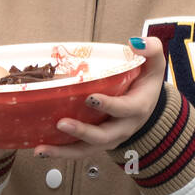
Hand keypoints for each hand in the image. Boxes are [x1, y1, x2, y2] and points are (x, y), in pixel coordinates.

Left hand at [31, 37, 166, 160]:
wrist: (148, 105)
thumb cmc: (146, 81)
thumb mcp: (154, 63)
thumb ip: (151, 49)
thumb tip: (135, 42)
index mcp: (137, 108)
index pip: (124, 109)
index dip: (109, 105)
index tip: (91, 98)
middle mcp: (123, 127)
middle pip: (103, 136)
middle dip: (82, 132)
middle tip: (61, 123)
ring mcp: (109, 138)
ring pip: (88, 149)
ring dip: (64, 151)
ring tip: (42, 149)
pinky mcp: (97, 143)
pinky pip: (79, 151)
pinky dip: (60, 152)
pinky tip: (40, 150)